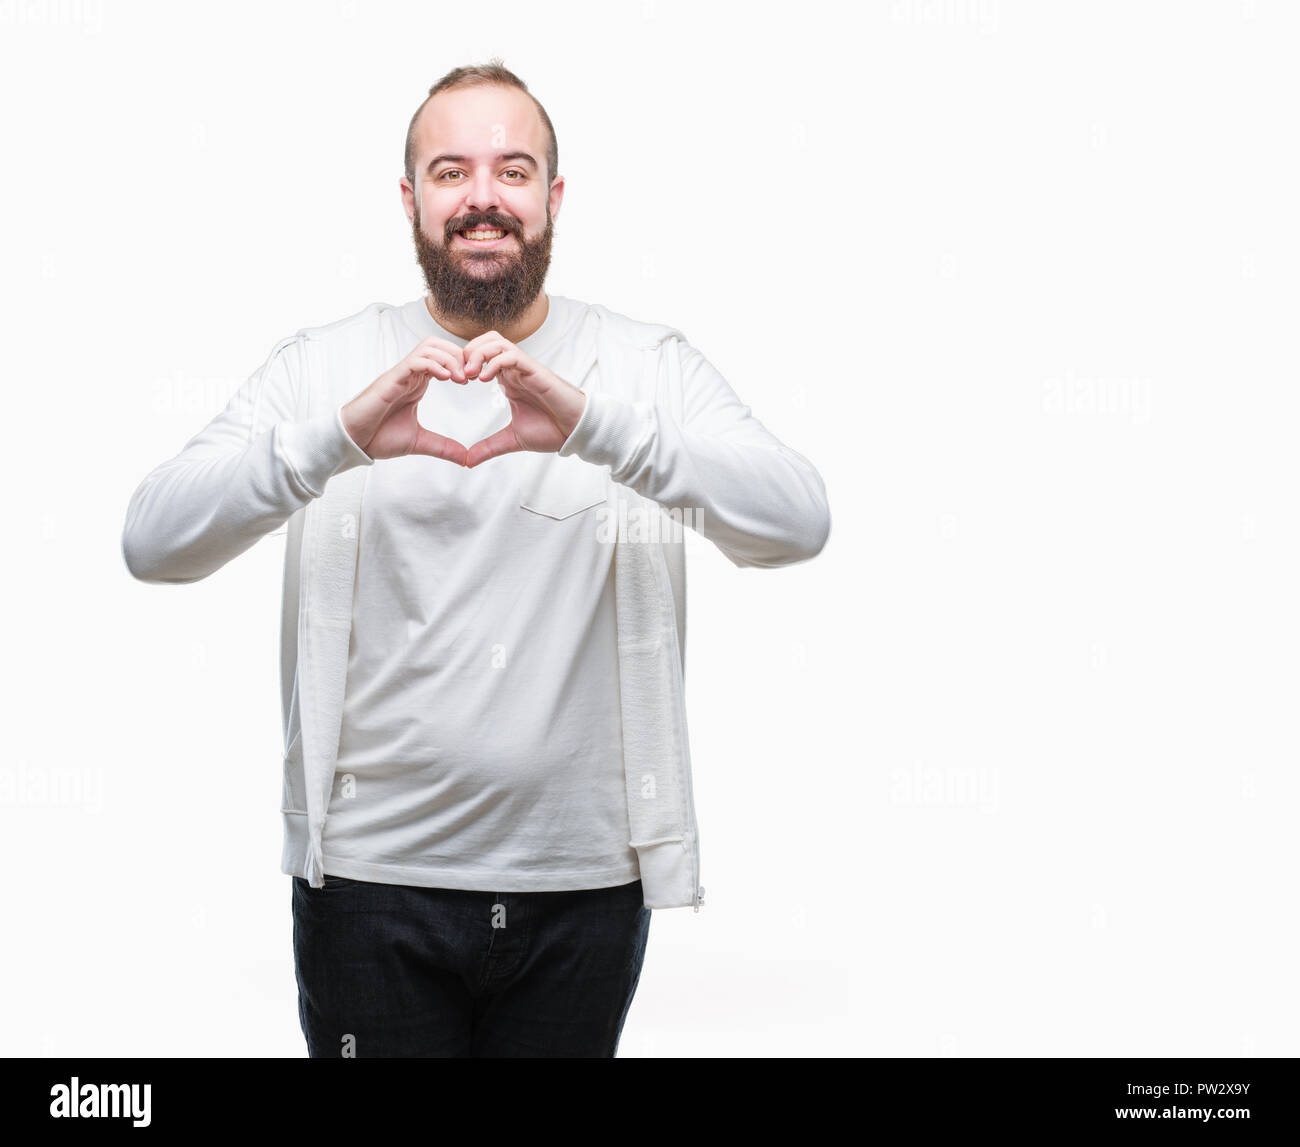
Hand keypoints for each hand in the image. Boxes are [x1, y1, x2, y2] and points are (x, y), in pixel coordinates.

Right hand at [341, 338, 470, 464]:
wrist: (354, 442)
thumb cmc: (379, 437)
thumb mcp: (420, 443)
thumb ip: (443, 447)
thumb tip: (466, 459)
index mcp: (418, 383)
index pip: (443, 357)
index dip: (463, 363)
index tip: (476, 380)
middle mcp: (410, 374)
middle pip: (438, 345)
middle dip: (460, 355)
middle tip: (473, 377)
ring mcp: (400, 374)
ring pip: (428, 347)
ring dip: (449, 358)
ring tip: (462, 378)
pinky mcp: (391, 380)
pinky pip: (415, 361)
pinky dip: (433, 364)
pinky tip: (446, 378)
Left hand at [460, 331, 587, 468]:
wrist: (575, 432)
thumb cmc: (551, 430)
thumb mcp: (511, 440)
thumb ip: (488, 447)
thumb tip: (467, 461)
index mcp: (508, 379)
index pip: (482, 354)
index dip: (463, 363)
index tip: (453, 382)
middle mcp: (515, 369)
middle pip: (486, 340)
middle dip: (467, 352)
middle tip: (457, 375)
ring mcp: (525, 368)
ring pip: (497, 342)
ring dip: (478, 353)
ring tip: (469, 374)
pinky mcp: (535, 371)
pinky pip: (512, 354)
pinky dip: (494, 362)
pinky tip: (484, 379)